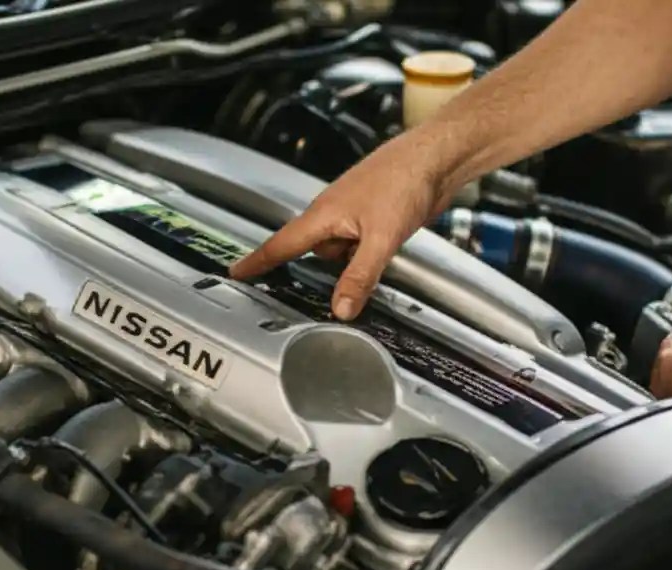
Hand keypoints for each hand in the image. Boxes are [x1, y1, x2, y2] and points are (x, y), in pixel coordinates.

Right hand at [228, 136, 452, 319]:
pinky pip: (358, 247)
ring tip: (376, 256)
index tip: (236, 272)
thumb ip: (360, 276)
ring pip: (339, 252)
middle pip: (314, 253)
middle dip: (320, 270)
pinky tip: (385, 254)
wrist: (436, 158)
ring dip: (352, 264)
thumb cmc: (404, 181)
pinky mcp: (373, 218)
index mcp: (323, 215)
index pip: (281, 244)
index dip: (257, 261)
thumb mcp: (381, 238)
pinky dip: (366, 256)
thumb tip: (341, 308)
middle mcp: (333, 215)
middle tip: (330, 288)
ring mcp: (353, 216)